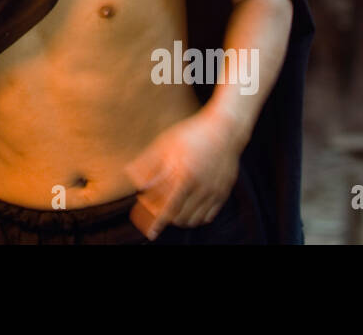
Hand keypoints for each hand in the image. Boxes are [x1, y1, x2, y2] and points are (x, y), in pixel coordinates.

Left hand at [122, 109, 241, 240]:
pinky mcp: (223, 193)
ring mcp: (213, 192)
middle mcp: (200, 187)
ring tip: (170, 208)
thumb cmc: (191, 134)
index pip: (168, 208)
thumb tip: (137, 183)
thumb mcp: (165, 144)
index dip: (158, 222)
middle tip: (156, 208)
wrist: (224, 129)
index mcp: (184, 175)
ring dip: (179, 219)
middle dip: (165, 217)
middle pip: (179, 216)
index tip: (151, 232)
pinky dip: (195, 217)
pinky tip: (187, 207)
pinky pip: (208, 216)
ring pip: (193, 219)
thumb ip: (149, 165)